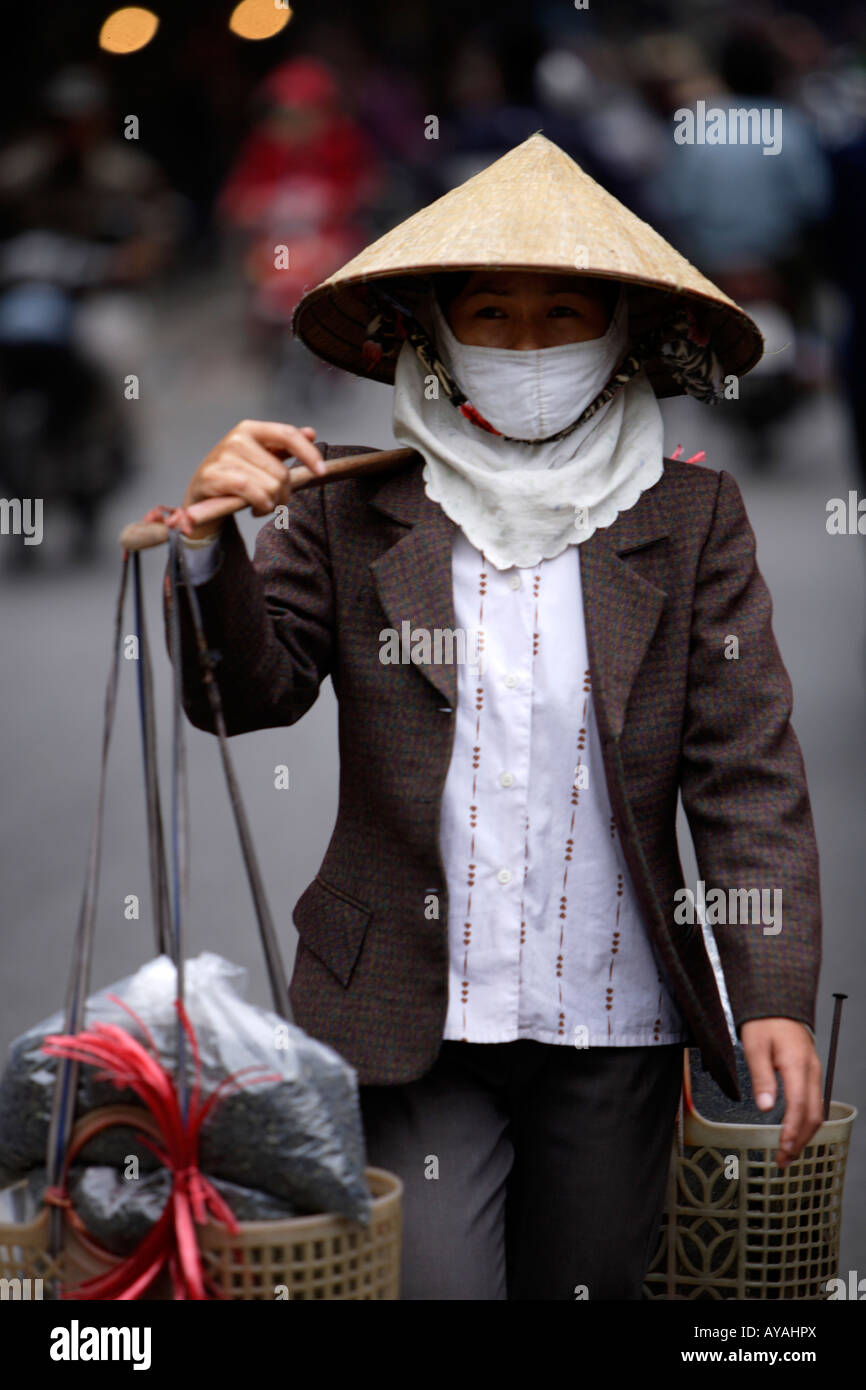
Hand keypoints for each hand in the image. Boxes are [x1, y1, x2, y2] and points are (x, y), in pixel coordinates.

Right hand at [176, 420, 326, 538]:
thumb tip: (310, 433)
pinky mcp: (213, 476)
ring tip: (262, 505)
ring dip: (271, 504)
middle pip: (281, 472)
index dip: (308, 454)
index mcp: (251, 428)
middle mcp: (236, 438)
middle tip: (275, 500)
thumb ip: (285, 446)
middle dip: (284, 494)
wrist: (203, 493)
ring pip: (270, 486)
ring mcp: (223, 456)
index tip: (322, 471)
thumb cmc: (236, 475)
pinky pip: (253, 493)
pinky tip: (256, 508)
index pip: (288, 435)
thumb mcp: (262, 458)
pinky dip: (260, 506)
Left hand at [740, 1018, 823, 1168]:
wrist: (778, 1003)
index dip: (792, 1131)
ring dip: (805, 1134)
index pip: (799, 1106)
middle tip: (783, 1159)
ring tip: (788, 1151)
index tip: (783, 1148)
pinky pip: (814, 1102)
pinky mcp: (810, 1073)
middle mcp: (811, 1071)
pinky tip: (796, 1130)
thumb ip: (761, 1077)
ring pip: (817, 1111)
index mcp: (797, 1065)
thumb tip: (766, 1107)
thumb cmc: (764, 1022)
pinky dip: (806, 1121)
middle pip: (813, 1115)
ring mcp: (814, 1072)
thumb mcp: (755, 1046)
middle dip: (800, 1140)